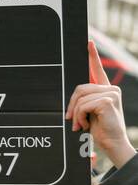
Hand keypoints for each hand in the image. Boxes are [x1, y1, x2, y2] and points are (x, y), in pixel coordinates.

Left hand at [66, 41, 134, 168]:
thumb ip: (83, 101)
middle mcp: (110, 88)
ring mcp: (112, 93)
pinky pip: (83, 105)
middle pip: (79, 88)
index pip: (97, 70)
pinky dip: (80, 117)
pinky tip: (87, 125)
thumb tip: (72, 98)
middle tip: (72, 120)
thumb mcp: (88, 112)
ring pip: (80, 97)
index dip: (92, 55)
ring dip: (76, 114)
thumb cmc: (100, 130)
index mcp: (104, 90)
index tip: (88, 42)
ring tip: (82, 125)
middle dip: (71, 105)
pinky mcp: (109, 100)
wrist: (112, 143)